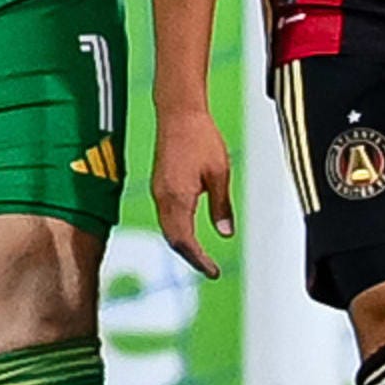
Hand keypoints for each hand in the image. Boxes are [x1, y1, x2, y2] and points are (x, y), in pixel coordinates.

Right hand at [147, 108, 231, 278]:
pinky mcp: (159, 185)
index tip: (212, 271)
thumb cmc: (200, 137)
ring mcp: (158, 191)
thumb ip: (221, 206)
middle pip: (173, 239)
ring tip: (201, 256)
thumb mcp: (220, 173)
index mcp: (178, 197)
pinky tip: (188, 232)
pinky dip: (177, 230)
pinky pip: (165, 216)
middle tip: (209, 268)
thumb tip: (226, 233)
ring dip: (182, 244)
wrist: (178, 113)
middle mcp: (163, 198)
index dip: (199, 259)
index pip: (185, 241)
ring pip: (167, 229)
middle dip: (190, 257)